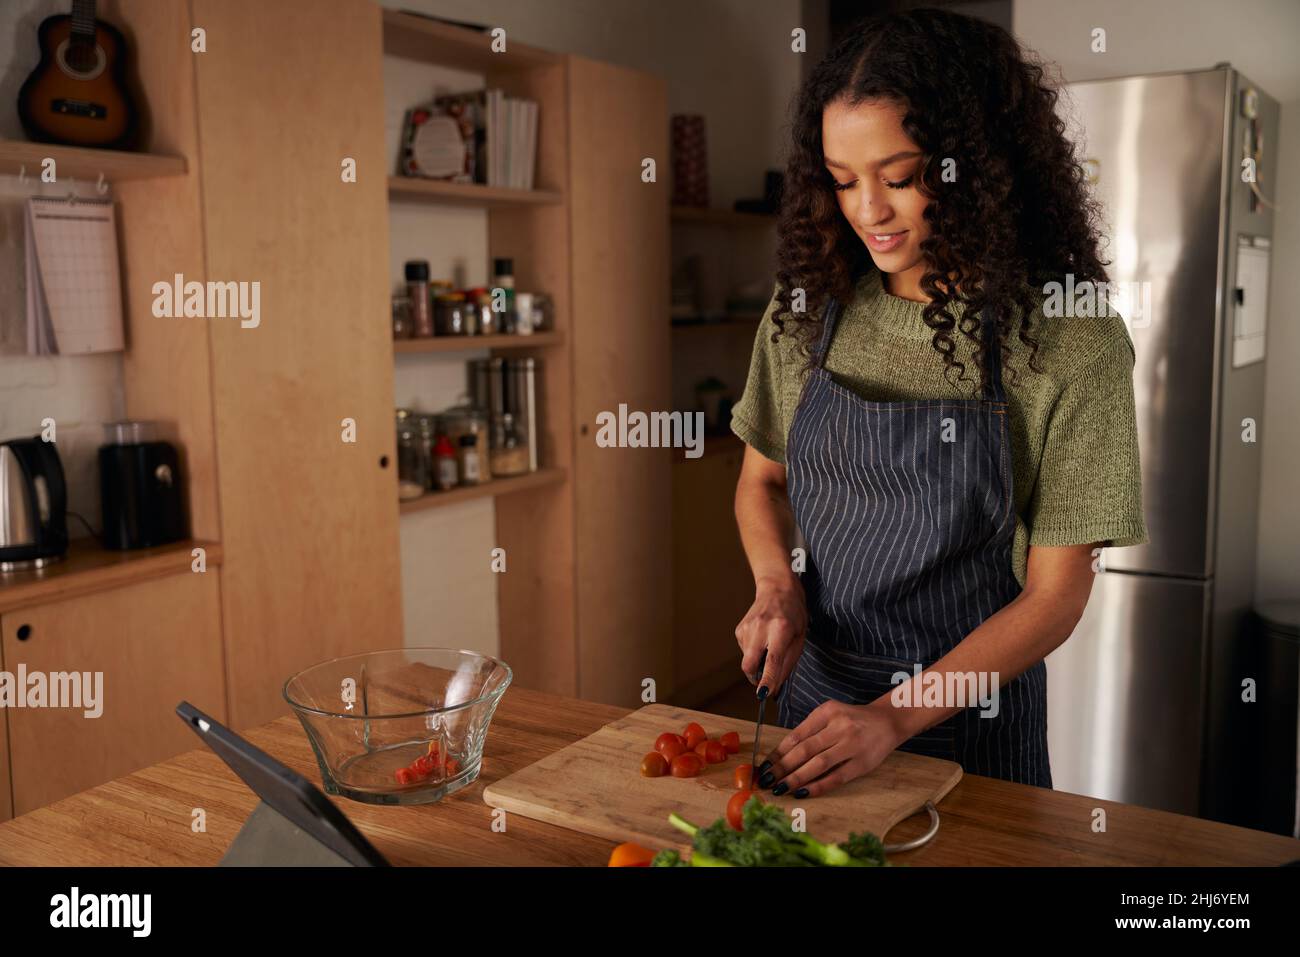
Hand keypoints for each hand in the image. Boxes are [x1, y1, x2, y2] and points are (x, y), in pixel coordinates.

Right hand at [735, 579, 806, 697]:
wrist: (778, 589)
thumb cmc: (793, 614)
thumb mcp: (799, 638)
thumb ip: (788, 664)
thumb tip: (775, 687)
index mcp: (780, 629)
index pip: (772, 660)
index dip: (768, 679)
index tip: (764, 693)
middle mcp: (760, 628)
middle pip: (749, 664)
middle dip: (755, 677)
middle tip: (766, 679)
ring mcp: (746, 628)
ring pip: (747, 660)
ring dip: (758, 662)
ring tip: (770, 647)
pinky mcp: (739, 629)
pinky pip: (745, 652)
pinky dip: (753, 653)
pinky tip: (762, 640)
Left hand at [756, 699, 902, 797]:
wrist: (887, 721)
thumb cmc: (852, 719)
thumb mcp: (830, 714)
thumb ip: (809, 730)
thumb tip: (782, 754)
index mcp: (827, 712)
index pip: (796, 735)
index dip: (778, 753)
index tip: (764, 766)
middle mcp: (839, 727)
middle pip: (804, 750)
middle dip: (782, 767)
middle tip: (766, 780)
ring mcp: (851, 745)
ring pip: (818, 764)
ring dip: (796, 778)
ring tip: (780, 789)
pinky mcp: (862, 764)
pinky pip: (836, 777)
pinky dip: (818, 787)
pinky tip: (803, 793)